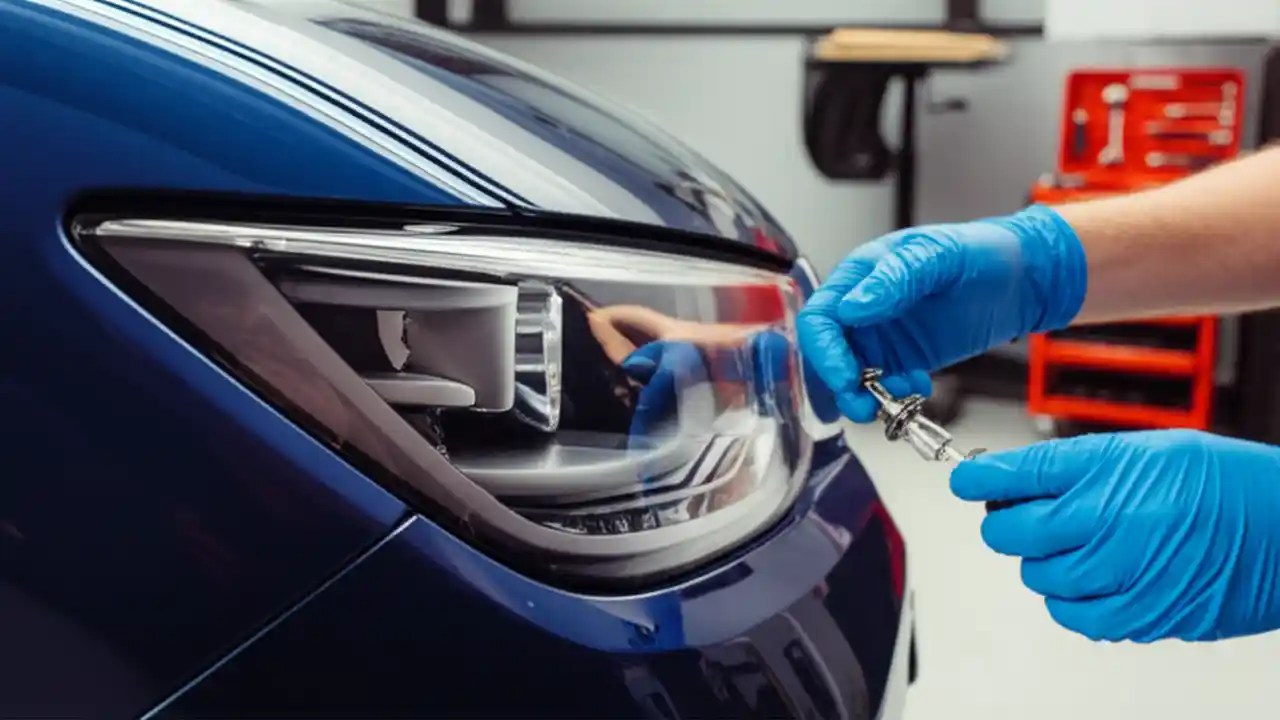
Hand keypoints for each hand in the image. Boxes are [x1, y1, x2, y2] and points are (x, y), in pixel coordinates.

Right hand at [796, 205, 1086, 420]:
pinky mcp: (906, 357)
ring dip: (865, 396)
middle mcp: (865, 307)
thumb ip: (895, 279)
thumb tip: (853, 308)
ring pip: (853, 375)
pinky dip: (894, 397)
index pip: (821, 317)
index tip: (846, 376)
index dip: (825, 351)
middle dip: (840, 383)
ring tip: (894, 402)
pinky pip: (885, 385)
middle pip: (830, 352)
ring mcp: (884, 335)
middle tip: (864, 404)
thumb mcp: (939, 256)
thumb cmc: (982, 252)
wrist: (1024, 277)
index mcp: (861, 275)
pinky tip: (919, 390)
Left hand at [951, 430, 1279, 641]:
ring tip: (1076, 544)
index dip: (980, 478)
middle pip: (1013, 532)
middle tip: (1021, 514)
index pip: (1017, 475)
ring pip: (1037, 576)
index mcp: (1110, 471)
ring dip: (1041, 561)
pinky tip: (1091, 579)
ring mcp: (1124, 574)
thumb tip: (1012, 479)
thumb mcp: (1145, 449)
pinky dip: (1069, 599)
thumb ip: (1075, 467)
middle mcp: (1110, 522)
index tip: (967, 480)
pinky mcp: (1140, 614)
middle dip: (1007, 522)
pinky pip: (1074, 615)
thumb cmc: (1225, 482)